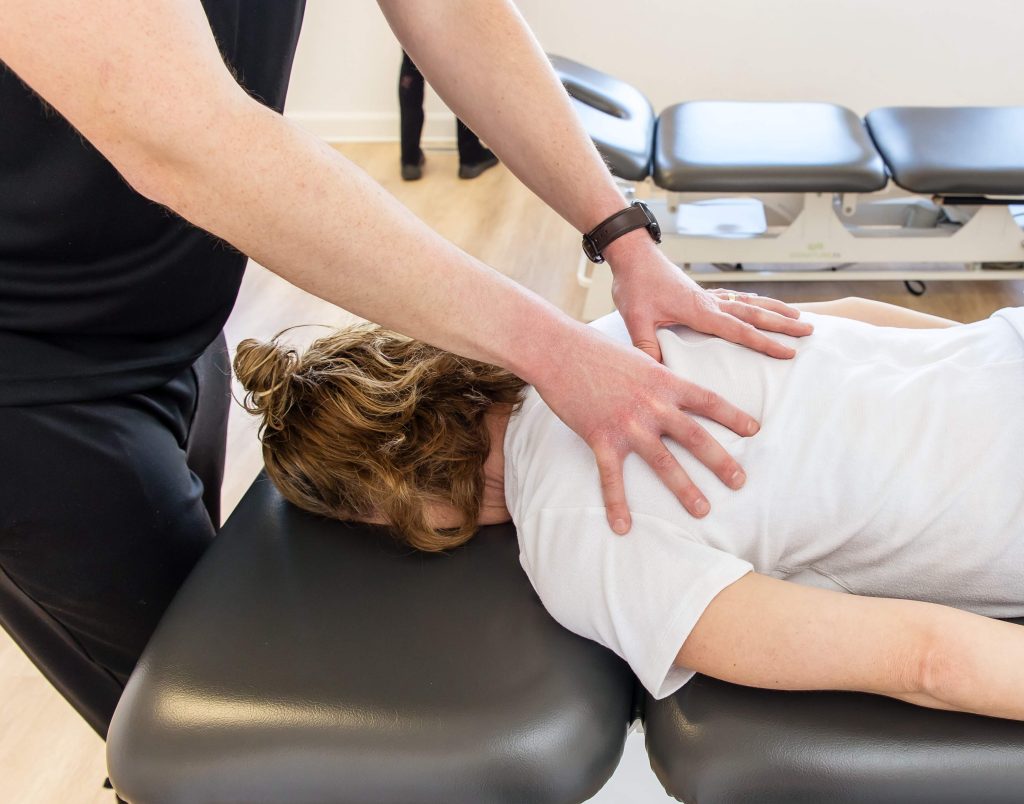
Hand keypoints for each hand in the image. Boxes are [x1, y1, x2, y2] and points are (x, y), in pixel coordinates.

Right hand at [535, 324, 758, 532]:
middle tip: (740, 482)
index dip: (734, 416)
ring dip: (685, 489)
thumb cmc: (594, 348)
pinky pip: (612, 478)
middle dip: (722, 462)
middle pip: (696, 437)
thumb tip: (664, 379)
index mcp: (664, 380)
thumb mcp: (635, 355)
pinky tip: (622, 527)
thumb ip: (654, 373)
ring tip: (703, 510)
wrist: (557, 349)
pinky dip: (617, 504)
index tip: (755, 430)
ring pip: (664, 463)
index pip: (708, 400)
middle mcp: (653, 405)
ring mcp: (628, 424)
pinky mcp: (601, 438)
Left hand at [609, 245, 812, 361]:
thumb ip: (647, 347)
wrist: (633, 255)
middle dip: (782, 324)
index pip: (739, 331)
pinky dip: (754, 301)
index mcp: (699, 311)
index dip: (765, 343)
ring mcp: (707, 295)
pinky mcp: (701, 292)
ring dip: (774, 309)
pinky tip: (760, 304)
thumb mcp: (636, 320)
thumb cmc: (634, 285)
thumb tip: (658, 373)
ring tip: (798, 316)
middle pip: (754, 314)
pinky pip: (735, 298)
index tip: (788, 352)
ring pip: (749, 303)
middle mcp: (710, 302)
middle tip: (809, 331)